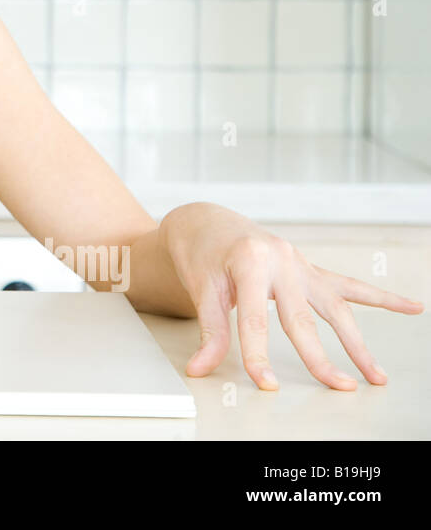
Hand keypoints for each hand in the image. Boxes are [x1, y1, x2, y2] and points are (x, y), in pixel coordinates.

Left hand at [159, 202, 423, 390]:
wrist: (206, 223)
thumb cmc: (201, 255)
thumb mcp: (199, 289)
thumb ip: (209, 331)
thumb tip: (199, 369)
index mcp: (249, 261)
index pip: (255, 320)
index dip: (258, 354)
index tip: (266, 383)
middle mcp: (281, 259)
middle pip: (303, 317)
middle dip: (320, 357)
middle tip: (340, 387)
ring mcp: (299, 263)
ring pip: (335, 306)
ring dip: (357, 342)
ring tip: (377, 375)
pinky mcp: (309, 268)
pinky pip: (349, 285)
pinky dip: (381, 297)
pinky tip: (411, 307)